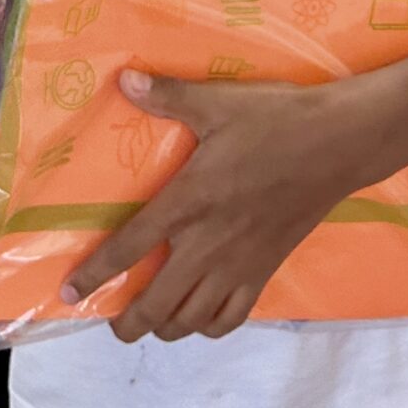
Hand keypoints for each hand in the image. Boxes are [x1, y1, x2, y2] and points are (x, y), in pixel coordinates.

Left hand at [59, 70, 372, 341]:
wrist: (339, 143)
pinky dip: (209, 326)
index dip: (94, 274)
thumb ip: (168, 96)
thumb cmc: (277, 120)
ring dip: (165, 328)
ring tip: (152, 320)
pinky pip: (231, 318)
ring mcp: (239, 263)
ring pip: (191, 320)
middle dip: (127, 322)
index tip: (68, 293)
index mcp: (188, 201)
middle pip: (156, 305)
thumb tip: (125, 80)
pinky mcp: (266, 270)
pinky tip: (200, 316)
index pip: (129, 248)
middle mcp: (208, 243)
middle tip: (114, 318)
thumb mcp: (219, 102)